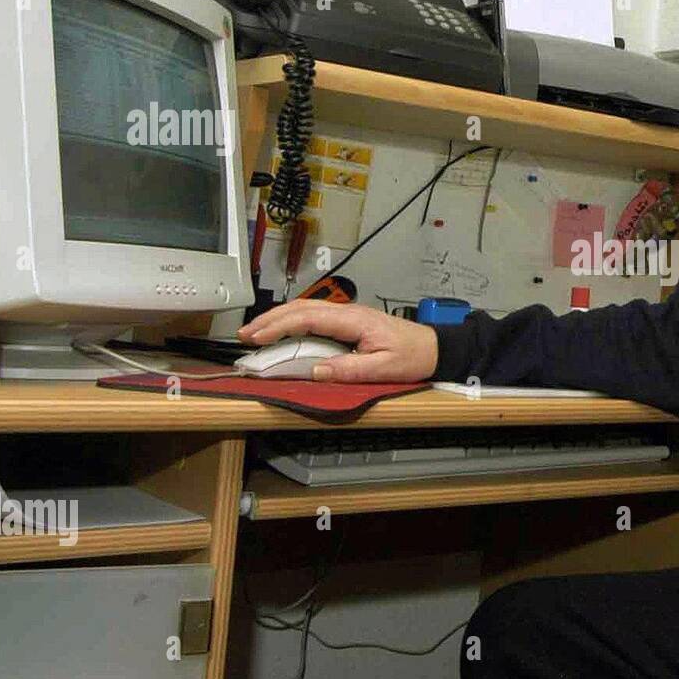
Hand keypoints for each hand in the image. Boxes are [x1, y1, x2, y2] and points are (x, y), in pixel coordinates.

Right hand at [237, 301, 438, 382]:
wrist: (434, 347)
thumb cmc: (412, 356)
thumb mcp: (383, 368)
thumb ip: (349, 369)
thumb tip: (314, 370)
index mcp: (354, 320)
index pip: (308, 317)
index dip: (279, 325)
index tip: (256, 337)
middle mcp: (348, 312)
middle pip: (301, 308)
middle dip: (269, 320)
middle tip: (244, 335)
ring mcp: (348, 315)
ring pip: (305, 310)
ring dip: (278, 319)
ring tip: (255, 333)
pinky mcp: (349, 322)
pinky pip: (314, 317)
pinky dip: (292, 322)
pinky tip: (281, 332)